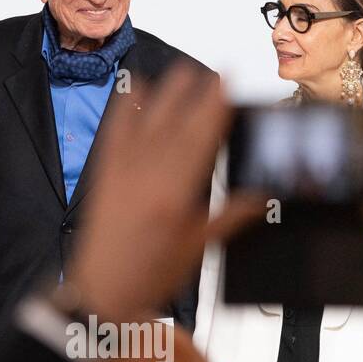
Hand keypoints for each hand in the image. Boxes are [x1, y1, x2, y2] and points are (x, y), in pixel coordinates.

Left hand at [61, 66, 262, 323]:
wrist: (100, 291)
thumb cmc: (150, 276)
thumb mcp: (197, 249)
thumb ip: (229, 218)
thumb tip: (262, 196)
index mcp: (176, 194)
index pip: (201, 139)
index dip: (215, 107)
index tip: (228, 82)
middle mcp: (148, 176)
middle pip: (177, 125)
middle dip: (196, 94)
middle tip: (214, 70)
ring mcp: (122, 172)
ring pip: (148, 124)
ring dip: (165, 94)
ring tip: (181, 71)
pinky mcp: (104, 175)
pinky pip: (114, 134)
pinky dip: (124, 109)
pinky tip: (133, 87)